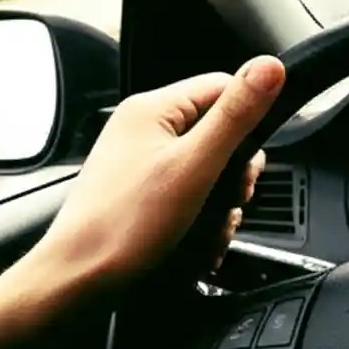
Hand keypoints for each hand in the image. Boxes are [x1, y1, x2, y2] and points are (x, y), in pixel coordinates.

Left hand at [32, 56, 285, 291]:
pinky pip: (190, 191)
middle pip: (221, 132)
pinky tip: (200, 238)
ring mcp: (142, 161)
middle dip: (235, 173)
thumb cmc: (125, 225)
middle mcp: (145, 130)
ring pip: (210, 167)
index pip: (224, 89)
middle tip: (231, 197)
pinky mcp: (143, 191)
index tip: (249, 161)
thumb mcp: (195, 165)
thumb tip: (269, 67)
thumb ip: (236, 116)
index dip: (248, 123)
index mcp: (153, 109)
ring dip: (222, 201)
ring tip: (211, 227)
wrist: (78, 281)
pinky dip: (203, 216)